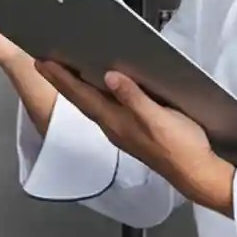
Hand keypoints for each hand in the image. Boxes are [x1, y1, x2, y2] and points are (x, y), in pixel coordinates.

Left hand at [36, 61, 235, 217]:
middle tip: (42, 63)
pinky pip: (104, 111)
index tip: (43, 62)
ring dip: (75, 89)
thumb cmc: (180, 145)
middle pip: (81, 100)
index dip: (62, 78)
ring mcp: (121, 132)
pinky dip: (93, 97)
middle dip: (61, 82)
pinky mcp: (132, 134)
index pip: (82, 96)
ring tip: (63, 73)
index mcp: (116, 122)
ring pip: (91, 106)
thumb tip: (110, 76)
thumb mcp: (158, 118)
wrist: (195, 173)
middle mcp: (113, 128)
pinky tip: (97, 92)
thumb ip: (133, 97)